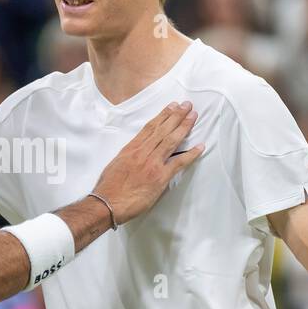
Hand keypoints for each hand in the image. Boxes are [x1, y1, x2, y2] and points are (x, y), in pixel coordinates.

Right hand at [92, 102, 202, 223]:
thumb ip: (128, 156)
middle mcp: (142, 153)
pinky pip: (179, 162)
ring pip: (171, 140)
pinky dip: (191, 154)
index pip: (150, 128)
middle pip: (162, 130)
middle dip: (176, 115)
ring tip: (193, 116)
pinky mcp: (160, 177)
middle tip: (187, 105)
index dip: (162, 116)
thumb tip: (136, 155)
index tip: (171, 107)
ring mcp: (152, 164)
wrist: (107, 203)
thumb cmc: (108, 188)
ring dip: (184, 127)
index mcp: (131, 149)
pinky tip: (200, 146)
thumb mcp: (115, 165)